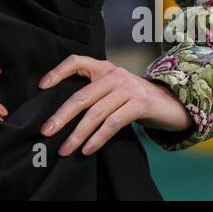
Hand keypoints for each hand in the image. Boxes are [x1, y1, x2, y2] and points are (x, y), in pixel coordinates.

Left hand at [37, 55, 191, 156]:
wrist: (170, 103)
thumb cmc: (134, 98)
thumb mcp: (113, 89)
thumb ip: (94, 92)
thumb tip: (63, 112)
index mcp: (104, 68)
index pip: (77, 62)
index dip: (58, 72)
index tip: (42, 87)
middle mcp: (114, 75)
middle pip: (81, 96)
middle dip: (62, 116)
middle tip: (46, 131)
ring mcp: (127, 88)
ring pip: (96, 113)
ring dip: (78, 134)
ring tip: (65, 148)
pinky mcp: (139, 104)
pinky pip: (113, 123)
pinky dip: (98, 138)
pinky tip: (87, 149)